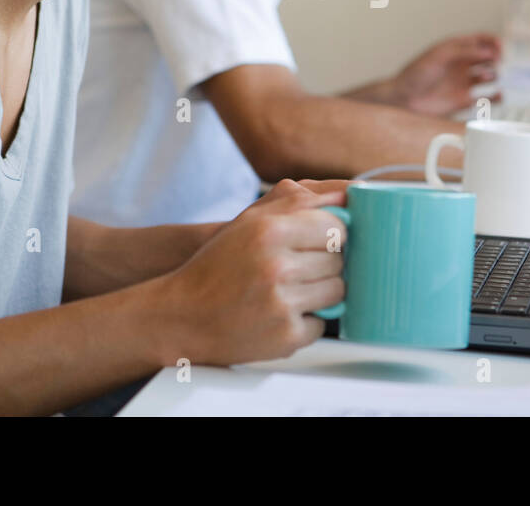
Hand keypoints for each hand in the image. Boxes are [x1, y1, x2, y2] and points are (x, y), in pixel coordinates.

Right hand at [151, 179, 347, 366]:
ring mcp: (282, 304)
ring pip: (337, 291)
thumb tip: (346, 194)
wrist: (183, 315)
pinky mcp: (286, 336)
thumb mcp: (250, 222)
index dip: (334, 233)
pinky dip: (308, 320)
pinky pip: (323, 324)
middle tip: (299, 267)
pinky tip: (282, 312)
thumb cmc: (217, 265)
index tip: (321, 239)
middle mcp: (276, 267)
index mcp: (269, 232)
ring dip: (322, 291)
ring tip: (292, 289)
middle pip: (339, 260)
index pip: (336, 226)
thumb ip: (297, 202)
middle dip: (326, 262)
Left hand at [391, 33, 501, 115]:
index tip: (501, 47)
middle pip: (489, 57)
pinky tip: (499, 94)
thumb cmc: (415, 74)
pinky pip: (486, 98)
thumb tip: (488, 52)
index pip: (481, 40)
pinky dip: (497, 96)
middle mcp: (462, 65)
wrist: (404, 99)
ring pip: (490, 76)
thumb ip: (464, 52)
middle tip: (498, 62)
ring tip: (485, 77)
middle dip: (497, 58)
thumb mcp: (439, 56)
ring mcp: (464, 82)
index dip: (493, 41)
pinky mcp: (464, 100)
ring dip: (495, 75)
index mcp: (456, 49)